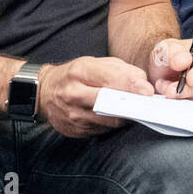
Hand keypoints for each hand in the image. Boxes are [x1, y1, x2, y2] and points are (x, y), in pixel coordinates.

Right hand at [36, 57, 153, 137]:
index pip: (110, 79)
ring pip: (108, 120)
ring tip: (134, 110)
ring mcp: (73, 115)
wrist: (45, 92)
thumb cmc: (74, 75)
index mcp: (80, 72)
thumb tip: (142, 82)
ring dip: (125, 116)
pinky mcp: (74, 130)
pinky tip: (116, 117)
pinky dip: (112, 123)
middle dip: (131, 104)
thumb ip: (120, 70)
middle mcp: (73, 93)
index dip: (131, 85)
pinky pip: (102, 130)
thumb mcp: (95, 63)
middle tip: (146, 104)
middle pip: (110, 102)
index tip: (147, 91)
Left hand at [148, 37, 192, 104]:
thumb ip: (172, 52)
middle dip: (191, 88)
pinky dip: (188, 103)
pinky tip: (176, 95)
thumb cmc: (170, 58)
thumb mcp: (165, 49)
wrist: (163, 73)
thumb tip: (183, 60)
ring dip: (186, 96)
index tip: (189, 78)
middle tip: (171, 88)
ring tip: (168, 89)